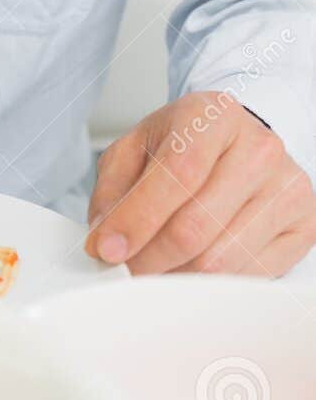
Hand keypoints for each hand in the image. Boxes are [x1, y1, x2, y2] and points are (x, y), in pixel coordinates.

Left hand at [85, 91, 315, 276]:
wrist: (240, 140)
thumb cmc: (187, 143)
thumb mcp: (138, 146)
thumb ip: (114, 189)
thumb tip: (104, 239)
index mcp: (214, 116)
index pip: (177, 174)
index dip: (137, 218)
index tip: (106, 249)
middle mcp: (259, 148)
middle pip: (197, 225)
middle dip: (149, 258)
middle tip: (125, 268)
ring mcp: (288, 187)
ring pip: (222, 260)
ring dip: (177, 275)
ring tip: (157, 266)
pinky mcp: (306, 225)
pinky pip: (251, 276)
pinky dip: (212, 284)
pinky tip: (193, 267)